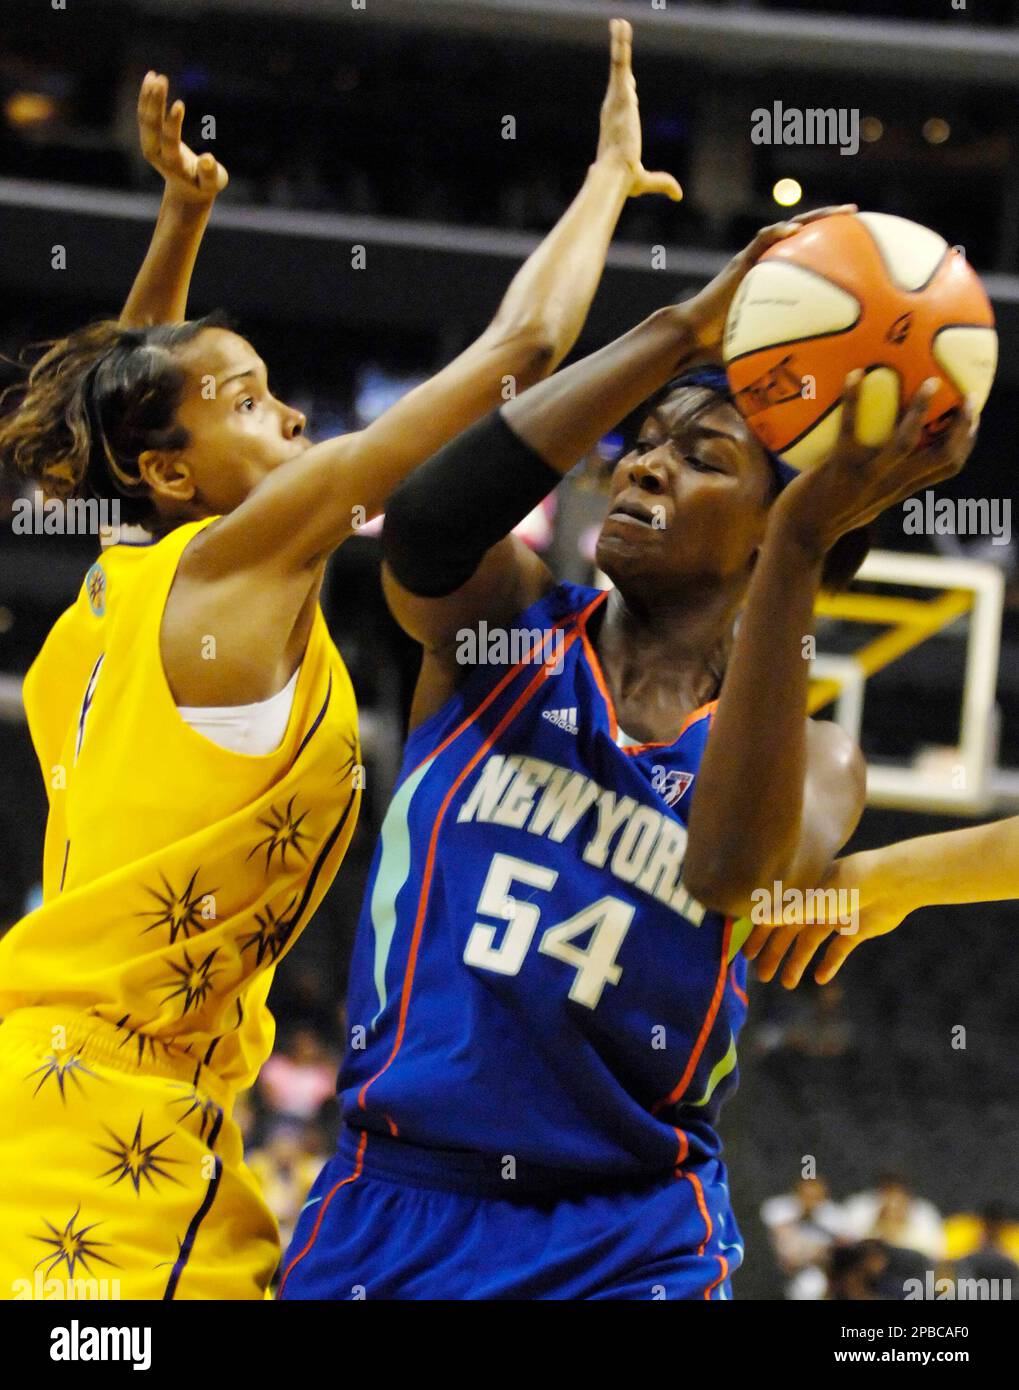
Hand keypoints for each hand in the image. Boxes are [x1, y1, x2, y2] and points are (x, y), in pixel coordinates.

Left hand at [138, 70, 227, 204]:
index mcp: (174, 165)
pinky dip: (146, 97)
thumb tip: (207, 159)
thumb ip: (210, 174)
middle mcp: (157, 154)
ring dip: (148, 96)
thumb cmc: (204, 185)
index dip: (173, 124)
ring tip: (155, 75)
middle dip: (155, 103)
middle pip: (151, 126)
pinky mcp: (150, 137)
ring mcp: (151, 145)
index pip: (170, 142)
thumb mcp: (213, 183)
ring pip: (145, 118)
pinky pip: (145, 114)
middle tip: (162, 80)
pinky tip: (151, 78)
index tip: (179, 104)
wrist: (187, 191)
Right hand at [595, 20, 681, 201]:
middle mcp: (613, 110)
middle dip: (619, 57)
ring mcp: (615, 100)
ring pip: (618, 65)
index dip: (626, 91)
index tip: (629, 82)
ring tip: (619, 23)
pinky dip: (619, 44)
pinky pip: (619, 63)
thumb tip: (678, 195)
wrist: (615, 176)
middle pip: (619, 78)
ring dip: (618, 43)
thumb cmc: (623, 182)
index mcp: (617, 126)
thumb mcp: (644, 181)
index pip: (622, 102)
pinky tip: (620, 26)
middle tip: (620, 37)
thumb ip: (662, 183)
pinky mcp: (619, 95)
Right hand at [677, 206, 856, 352]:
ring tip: (839, 212)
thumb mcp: (764, 347)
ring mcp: (754, 259)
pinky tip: (795, 230)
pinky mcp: (740, 260)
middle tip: (855, 211)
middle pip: (801, 232)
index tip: (856, 239)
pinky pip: (761, 239)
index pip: (805, 252)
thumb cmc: (725, 347)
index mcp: (775, 278)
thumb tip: (812, 383)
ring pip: (785, 227)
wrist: (695, 336)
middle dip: (829, 218)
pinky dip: (778, 232)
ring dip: (812, 217)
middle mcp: (766, 263)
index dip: (829, 243)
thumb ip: (786, 354)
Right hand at [743, 850, 915, 986]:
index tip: (746, 955)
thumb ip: (786, 911)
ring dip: (798, 962)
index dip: (759, 934)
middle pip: (790, 932)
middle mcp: (816, 903)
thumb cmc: (849, 884)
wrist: (891, 883)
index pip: (774, 915)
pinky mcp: (855, 929)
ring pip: (811, 943)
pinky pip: (838, 949)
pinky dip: (830, 963)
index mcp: (802, 891)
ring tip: (788, 984)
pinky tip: (821, 979)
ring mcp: (836, 916)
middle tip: (763, 976)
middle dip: (775, 953)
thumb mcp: (815, 899)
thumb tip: (755, 917)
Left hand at [774, 369, 977, 561]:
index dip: (966, 441)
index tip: (973, 416)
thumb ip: (878, 479)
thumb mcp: (862, 500)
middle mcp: (890, 485)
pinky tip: (854, 375)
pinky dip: (854, 399)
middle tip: (968, 396)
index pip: (947, 467)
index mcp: (899, 489)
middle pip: (943, 458)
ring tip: (929, 382)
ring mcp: (867, 477)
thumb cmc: (827, 515)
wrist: (800, 539)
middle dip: (962, 427)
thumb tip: (881, 453)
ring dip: (920, 411)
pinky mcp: (840, 469)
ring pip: (906, 442)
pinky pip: (851, 429)